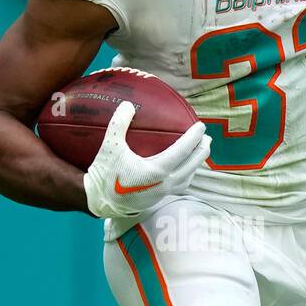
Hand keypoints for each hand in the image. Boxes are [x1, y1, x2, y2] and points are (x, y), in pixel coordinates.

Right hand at [84, 101, 210, 220]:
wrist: (98, 201)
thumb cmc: (104, 174)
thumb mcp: (110, 146)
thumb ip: (119, 123)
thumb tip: (128, 104)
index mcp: (157, 170)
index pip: (182, 151)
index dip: (193, 137)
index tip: (201, 126)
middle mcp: (164, 183)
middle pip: (192, 165)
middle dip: (202, 151)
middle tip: (207, 138)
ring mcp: (163, 193)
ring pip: (188, 178)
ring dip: (196, 165)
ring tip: (200, 153)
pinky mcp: (158, 199)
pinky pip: (180, 185)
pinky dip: (187, 175)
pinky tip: (184, 170)